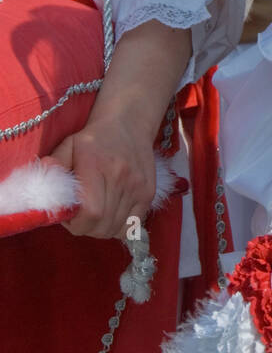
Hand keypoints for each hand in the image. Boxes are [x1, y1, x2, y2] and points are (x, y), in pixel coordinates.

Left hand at [49, 115, 156, 240]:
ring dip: (101, 229)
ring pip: (117, 229)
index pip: (91, 212)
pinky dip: (119, 228)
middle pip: (103, 226)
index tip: (68, 216)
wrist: (129, 123)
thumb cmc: (93, 138)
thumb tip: (41, 189)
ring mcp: (138, 187)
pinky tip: (111, 215)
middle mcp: (121, 177)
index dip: (76, 224)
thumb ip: (53, 167)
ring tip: (94, 214)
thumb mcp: (68, 146)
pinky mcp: (149, 193)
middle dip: (86, 228)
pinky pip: (132, 226)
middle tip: (78, 216)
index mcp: (96, 165)